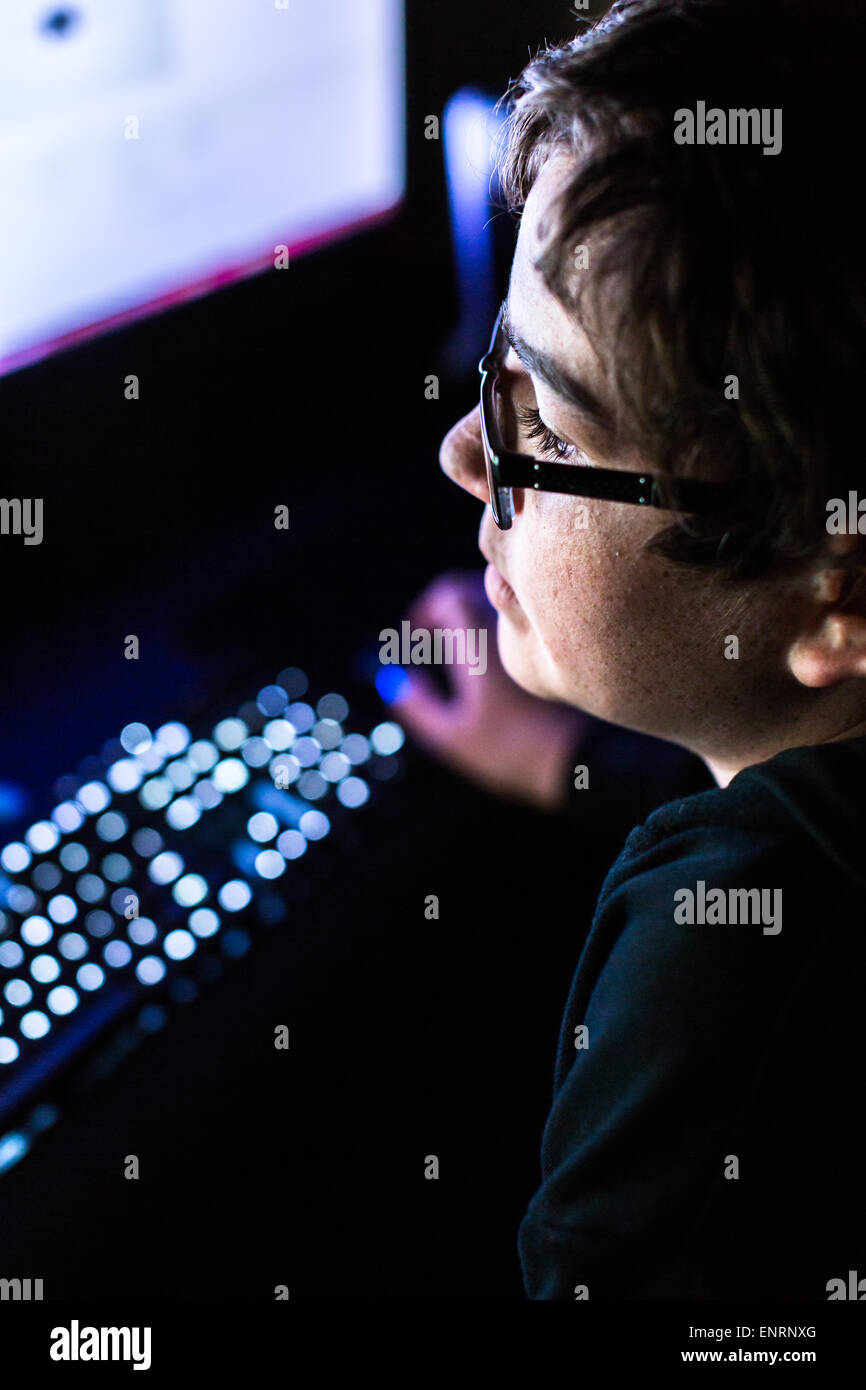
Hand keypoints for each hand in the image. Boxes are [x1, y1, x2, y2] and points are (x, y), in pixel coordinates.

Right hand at [385, 570, 588, 810]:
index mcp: (478, 643)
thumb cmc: (511, 750)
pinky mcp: (546, 646)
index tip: (413, 640)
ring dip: (469, 614)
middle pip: (471, 591)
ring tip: (456, 648)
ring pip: (494, 601)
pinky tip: (492, 662)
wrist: (576, 756)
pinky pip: (516, 618)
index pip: (446, 597)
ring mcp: (530, 632)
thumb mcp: (452, 736)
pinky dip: (495, 626)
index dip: (423, 612)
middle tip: (429, 639)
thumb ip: (417, 706)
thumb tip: (395, 682)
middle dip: (443, 608)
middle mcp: (506, 626)